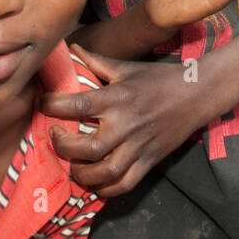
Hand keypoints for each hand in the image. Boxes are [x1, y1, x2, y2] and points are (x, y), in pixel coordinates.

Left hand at [43, 47, 199, 196]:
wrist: (197, 94)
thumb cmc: (158, 78)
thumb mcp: (126, 67)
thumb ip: (96, 62)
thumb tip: (71, 49)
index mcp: (117, 97)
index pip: (76, 104)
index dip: (51, 105)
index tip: (42, 103)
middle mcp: (126, 124)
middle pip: (87, 147)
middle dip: (63, 147)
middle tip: (55, 139)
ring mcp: (139, 146)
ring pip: (105, 171)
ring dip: (82, 173)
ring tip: (72, 166)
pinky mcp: (150, 161)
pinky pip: (125, 184)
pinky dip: (106, 189)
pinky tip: (95, 184)